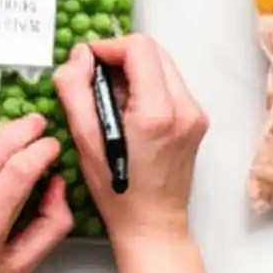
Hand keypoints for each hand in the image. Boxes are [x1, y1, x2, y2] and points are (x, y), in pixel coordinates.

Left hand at [0, 107, 73, 272]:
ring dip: (7, 121)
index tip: (54, 146)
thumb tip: (58, 184)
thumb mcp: (18, 265)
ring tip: (24, 122)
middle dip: (29, 128)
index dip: (43, 150)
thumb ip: (50, 227)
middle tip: (43, 126)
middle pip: (3, 144)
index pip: (21, 169)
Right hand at [53, 35, 209, 245]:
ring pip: (162, 66)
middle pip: (153, 52)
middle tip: (96, 82)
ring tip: (111, 102)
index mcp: (158, 111)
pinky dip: (147, 87)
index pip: (138, 48)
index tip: (88, 64)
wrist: (153, 224)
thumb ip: (75, 89)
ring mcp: (195, 113)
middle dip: (120, 58)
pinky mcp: (196, 120)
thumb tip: (78, 55)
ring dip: (133, 72)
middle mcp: (185, 107)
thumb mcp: (85, 140)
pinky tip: (129, 113)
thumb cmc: (118, 191)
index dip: (108, 48)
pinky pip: (169, 85)